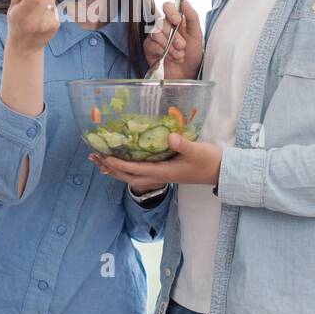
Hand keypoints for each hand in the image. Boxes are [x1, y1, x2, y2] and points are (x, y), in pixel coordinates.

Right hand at [7, 0, 60, 53]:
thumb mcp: (12, 8)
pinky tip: (42, 14)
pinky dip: (50, 7)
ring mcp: (46, 25)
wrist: (25, 46)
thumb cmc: (16, 24)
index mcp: (21, 16)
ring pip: (51, 0)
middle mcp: (35, 21)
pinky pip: (55, 8)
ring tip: (37, 6)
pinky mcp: (55, 26)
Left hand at [90, 134, 222, 188]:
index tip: (105, 158)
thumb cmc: (208, 160)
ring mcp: (160, 175)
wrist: (220, 171)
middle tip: (94, 157)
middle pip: (128, 176)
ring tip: (99, 161)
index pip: (136, 170)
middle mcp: (159, 176)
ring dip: (114, 170)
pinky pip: (138, 173)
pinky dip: (125, 169)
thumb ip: (183, 144)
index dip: (119, 165)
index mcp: (164, 172)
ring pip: (131, 176)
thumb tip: (170, 137)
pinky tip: (119, 164)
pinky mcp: (163, 171)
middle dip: (110, 167)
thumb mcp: (197, 150)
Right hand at [145, 0, 202, 78]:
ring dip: (169, 46)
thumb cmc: (192, 57)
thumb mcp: (197, 36)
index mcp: (176, 21)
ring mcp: (155, 38)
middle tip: (182, 46)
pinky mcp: (149, 48)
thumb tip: (185, 2)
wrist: (187, 75)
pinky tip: (169, 58)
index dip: (171, 12)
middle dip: (173, 36)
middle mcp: (165, 28)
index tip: (177, 21)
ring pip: (156, 32)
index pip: (168, 7)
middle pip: (161, 21)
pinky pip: (151, 44)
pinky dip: (162, 52)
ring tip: (178, 55)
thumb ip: (192, 17)